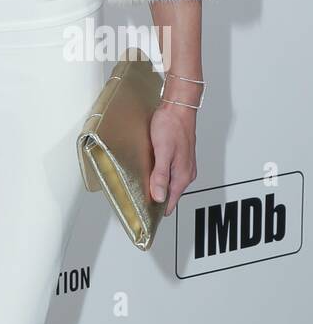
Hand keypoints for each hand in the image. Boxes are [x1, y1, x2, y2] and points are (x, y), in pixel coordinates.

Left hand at [148, 102, 197, 217]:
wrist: (178, 107)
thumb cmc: (172, 125)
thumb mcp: (163, 152)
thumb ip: (161, 175)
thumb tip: (158, 196)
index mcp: (182, 175)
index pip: (170, 202)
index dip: (157, 210)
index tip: (145, 217)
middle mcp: (185, 172)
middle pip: (169, 194)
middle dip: (155, 199)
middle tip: (139, 204)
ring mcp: (183, 164)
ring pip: (169, 182)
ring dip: (157, 186)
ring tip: (142, 189)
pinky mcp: (179, 156)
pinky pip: (169, 172)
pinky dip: (159, 175)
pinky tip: (150, 171)